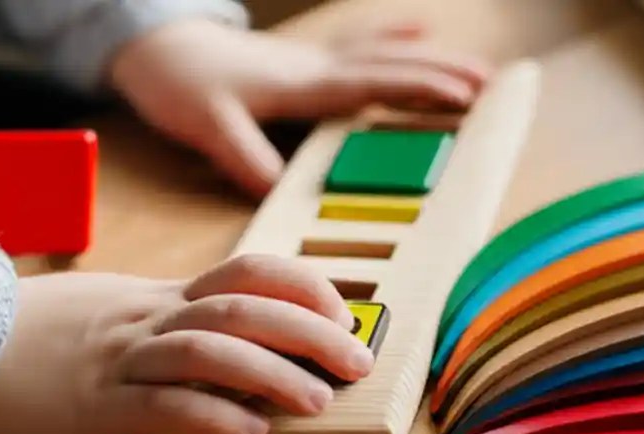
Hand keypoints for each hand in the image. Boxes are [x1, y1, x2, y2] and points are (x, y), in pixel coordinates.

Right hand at [0, 255, 373, 433]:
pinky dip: (213, 417)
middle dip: (310, 332)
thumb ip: (184, 321)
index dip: (304, 286)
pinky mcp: (96, 405)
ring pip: (206, 352)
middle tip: (358, 362)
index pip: (248, 272)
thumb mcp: (126, 311)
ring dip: (271, 374)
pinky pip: (162, 406)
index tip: (345, 313)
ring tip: (318, 402)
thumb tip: (254, 341)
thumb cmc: (54, 335)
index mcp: (165, 297)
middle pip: (241, 309)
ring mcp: (123, 359)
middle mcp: (151, 319)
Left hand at [107, 19, 490, 196]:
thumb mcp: (208, 125)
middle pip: (390, 66)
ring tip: (476, 68)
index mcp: (302, 84)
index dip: (420, 89)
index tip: (464, 97)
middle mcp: (315, 67)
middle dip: (441, 75)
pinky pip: (359, 45)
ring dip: (429, 59)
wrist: (152, 43)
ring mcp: (312, 60)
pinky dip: (393, 38)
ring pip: (382, 54)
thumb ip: (246, 157)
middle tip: (491, 87)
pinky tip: (418, 29)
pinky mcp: (303, 61)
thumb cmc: (179, 84)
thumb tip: (282, 194)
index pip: (373, 84)